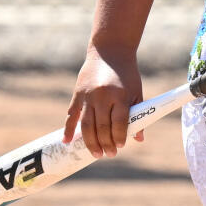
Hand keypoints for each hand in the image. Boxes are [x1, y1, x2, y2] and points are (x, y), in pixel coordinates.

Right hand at [65, 43, 143, 157]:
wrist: (109, 51)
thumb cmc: (127, 74)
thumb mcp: (136, 92)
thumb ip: (137, 114)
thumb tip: (139, 138)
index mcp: (119, 96)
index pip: (118, 122)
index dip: (119, 137)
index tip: (120, 146)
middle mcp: (102, 96)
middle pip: (101, 127)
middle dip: (105, 144)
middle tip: (109, 154)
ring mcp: (88, 96)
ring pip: (86, 125)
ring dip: (90, 142)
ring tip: (96, 154)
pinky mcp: (78, 94)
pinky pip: (71, 114)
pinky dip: (68, 129)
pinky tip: (67, 142)